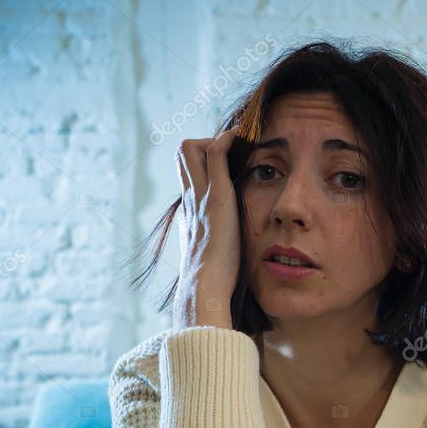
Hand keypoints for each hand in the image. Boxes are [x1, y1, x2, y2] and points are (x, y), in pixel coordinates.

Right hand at [172, 126, 243, 330]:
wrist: (205, 287)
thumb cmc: (215, 280)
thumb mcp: (214, 255)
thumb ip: (219, 242)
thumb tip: (229, 247)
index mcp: (191, 212)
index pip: (188, 173)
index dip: (203, 161)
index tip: (226, 163)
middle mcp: (190, 199)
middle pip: (183, 154)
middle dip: (205, 145)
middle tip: (231, 154)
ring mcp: (201, 196)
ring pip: (192, 148)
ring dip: (215, 140)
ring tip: (239, 147)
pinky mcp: (217, 196)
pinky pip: (215, 154)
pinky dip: (227, 140)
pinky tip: (243, 140)